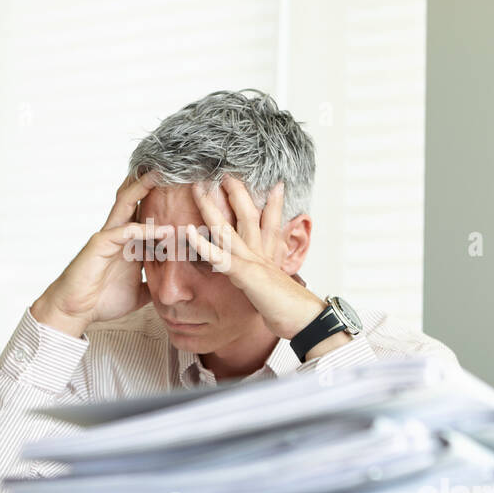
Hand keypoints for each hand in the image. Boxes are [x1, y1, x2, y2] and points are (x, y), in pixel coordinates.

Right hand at [31, 172, 156, 337]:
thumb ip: (154, 286)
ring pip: (126, 204)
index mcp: (127, 242)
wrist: (75, 312)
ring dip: (143, 189)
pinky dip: (146, 229)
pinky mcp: (100, 245)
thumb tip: (172, 289)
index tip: (181, 188)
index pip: (145, 214)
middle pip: (133, 198)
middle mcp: (117, 234)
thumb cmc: (101, 301)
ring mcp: (107, 236)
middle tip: (169, 166)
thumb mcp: (139, 294)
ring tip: (160, 174)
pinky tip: (165, 230)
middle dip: (149, 182)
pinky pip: (126, 231)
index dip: (161, 201)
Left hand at [182, 176, 349, 357]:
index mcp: (271, 254)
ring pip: (228, 228)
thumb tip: (274, 277)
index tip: (274, 184)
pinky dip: (203, 244)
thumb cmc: (289, 308)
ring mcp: (252, 260)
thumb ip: (274, 277)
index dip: (272, 202)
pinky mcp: (244, 274)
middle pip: (248, 214)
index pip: (270, 221)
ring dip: (212, 207)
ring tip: (199, 188)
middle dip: (237, 192)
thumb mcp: (280, 287)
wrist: (304, 320)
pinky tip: (189, 232)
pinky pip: (220, 257)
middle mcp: (261, 252)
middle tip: (225, 173)